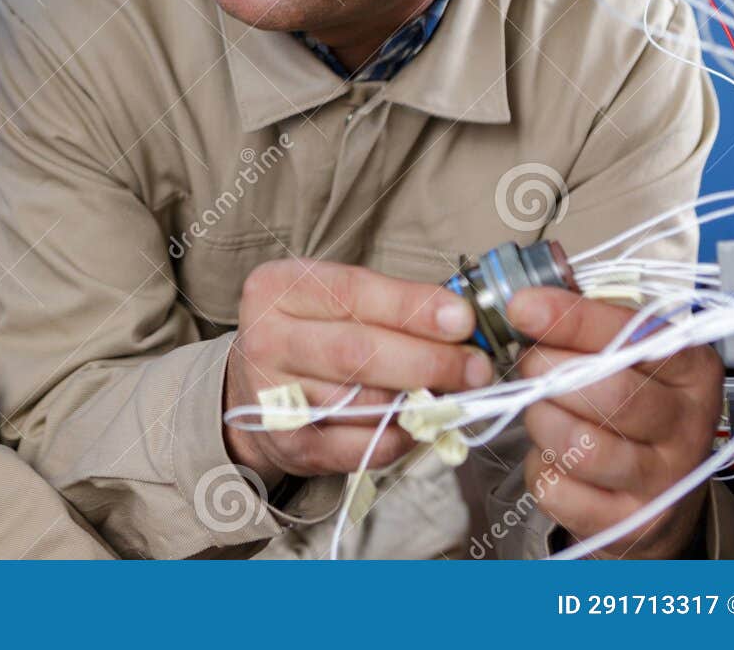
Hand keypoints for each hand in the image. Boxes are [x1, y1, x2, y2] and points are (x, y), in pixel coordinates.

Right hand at [223, 257, 493, 484]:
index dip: (412, 307)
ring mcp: (271, 397)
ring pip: (365, 403)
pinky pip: (362, 447)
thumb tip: (465, 324)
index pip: (352, 292)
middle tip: (476, 368)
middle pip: (357, 352)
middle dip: (428, 360)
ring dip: (420, 402)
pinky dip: (402, 437)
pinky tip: (418, 423)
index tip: (463, 319)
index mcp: (278, 287)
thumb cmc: (315, 331)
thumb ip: (394, 304)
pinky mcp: (289, 445)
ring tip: (451, 394)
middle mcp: (265, 339)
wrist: (257, 386)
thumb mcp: (337, 298)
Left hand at [509, 287, 722, 557]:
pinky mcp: (630, 523)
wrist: (659, 494)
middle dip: (547, 371)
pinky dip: (541, 468)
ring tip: (542, 410)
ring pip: (581, 445)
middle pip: (608, 393)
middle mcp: (687, 426)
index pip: (636, 336)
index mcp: (692, 371)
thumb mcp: (628, 357)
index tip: (523, 306)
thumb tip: (530, 290)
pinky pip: (561, 490)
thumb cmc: (634, 408)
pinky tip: (551, 456)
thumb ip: (587, 321)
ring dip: (542, 420)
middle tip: (529, 364)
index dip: (573, 319)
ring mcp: (662, 480)